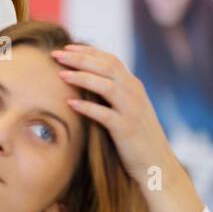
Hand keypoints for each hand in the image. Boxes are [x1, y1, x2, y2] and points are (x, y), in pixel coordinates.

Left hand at [51, 43, 178, 185]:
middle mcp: (135, 93)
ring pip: (107, 86)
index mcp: (133, 86)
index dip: (87, 51)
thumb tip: (87, 80)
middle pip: (106, 67)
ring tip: (60, 74)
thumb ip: (113, 93)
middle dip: (79, 58)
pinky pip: (105, 114)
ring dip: (82, 77)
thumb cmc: (136, 137)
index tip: (65, 47)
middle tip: (55, 54)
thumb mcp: (127, 109)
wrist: (157, 164)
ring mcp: (132, 111)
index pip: (110, 60)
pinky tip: (70, 103)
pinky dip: (88, 107)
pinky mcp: (127, 129)